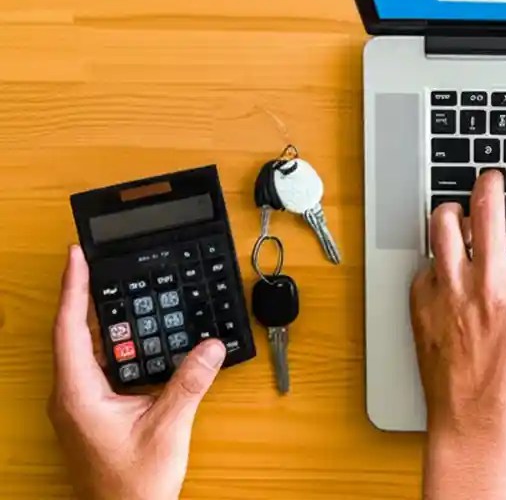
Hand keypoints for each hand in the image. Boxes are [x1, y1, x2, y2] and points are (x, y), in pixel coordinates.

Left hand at [48, 245, 226, 499]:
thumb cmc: (132, 486)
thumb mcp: (167, 428)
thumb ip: (188, 383)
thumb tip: (208, 347)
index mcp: (78, 393)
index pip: (71, 327)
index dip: (74, 288)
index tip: (77, 256)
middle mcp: (70, 396)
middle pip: (72, 332)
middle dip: (84, 294)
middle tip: (94, 262)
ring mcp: (77, 405)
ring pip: (81, 349)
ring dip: (97, 319)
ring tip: (110, 289)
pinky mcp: (88, 413)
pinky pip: (92, 365)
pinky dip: (109, 343)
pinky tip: (127, 336)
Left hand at [412, 167, 505, 499]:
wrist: (479, 420)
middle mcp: (489, 279)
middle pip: (484, 203)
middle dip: (490, 181)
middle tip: (494, 178)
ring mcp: (451, 289)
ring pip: (444, 224)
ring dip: (454, 209)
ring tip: (462, 210)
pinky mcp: (423, 304)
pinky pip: (424, 262)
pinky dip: (435, 254)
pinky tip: (445, 260)